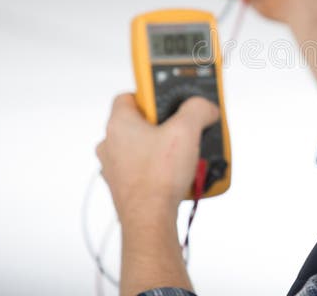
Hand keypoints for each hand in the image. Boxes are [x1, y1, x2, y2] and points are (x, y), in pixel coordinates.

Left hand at [95, 94, 218, 223]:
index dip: (152, 95)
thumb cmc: (158, 178)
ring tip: (187, 156)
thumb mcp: (187, 131)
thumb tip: (205, 107)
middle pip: (142, 123)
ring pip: (144, 148)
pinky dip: (162, 170)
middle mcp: (111, 145)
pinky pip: (146, 170)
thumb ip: (197, 109)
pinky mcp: (125, 187)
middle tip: (185, 131)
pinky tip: (179, 176)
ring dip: (165, 149)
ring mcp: (116, 168)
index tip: (170, 100)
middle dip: (166, 126)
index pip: (131, 96)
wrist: (150, 221)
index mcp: (119, 124)